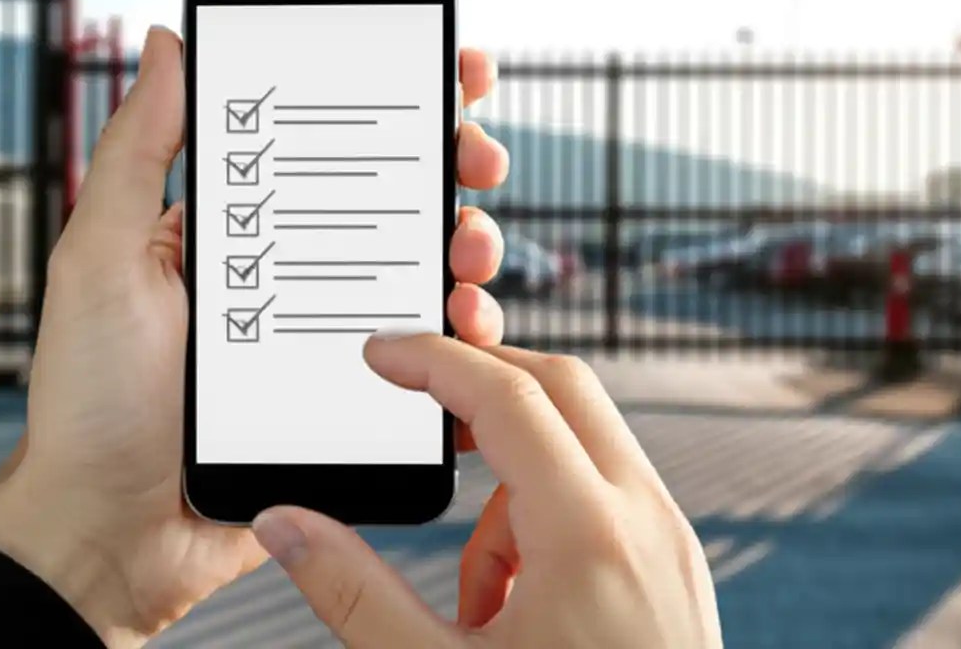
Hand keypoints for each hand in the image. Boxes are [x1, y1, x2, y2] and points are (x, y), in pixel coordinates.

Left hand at [0, 27, 510, 647]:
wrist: (109, 534)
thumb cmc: (91, 401)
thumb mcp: (99, 258)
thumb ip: (137, 152)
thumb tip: (168, 46)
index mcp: (235, 237)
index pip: (327, 154)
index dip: (396, 112)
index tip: (450, 83)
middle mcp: (289, 285)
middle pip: (395, 214)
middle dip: (451, 178)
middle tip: (478, 168)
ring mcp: (327, 350)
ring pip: (424, 289)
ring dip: (468, 261)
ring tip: (468, 268)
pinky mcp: (353, 413)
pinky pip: (428, 375)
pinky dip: (465, 355)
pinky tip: (474, 343)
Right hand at [252, 334, 722, 648]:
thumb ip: (352, 592)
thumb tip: (285, 526)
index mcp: (590, 534)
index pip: (507, 394)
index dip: (432, 361)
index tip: (380, 354)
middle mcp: (645, 518)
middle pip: (563, 386)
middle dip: (482, 388)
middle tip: (421, 417)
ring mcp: (670, 539)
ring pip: (585, 443)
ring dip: (513, 478)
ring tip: (480, 593)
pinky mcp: (674, 563)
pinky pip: (604, 495)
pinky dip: (550, 515)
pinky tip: (520, 606)